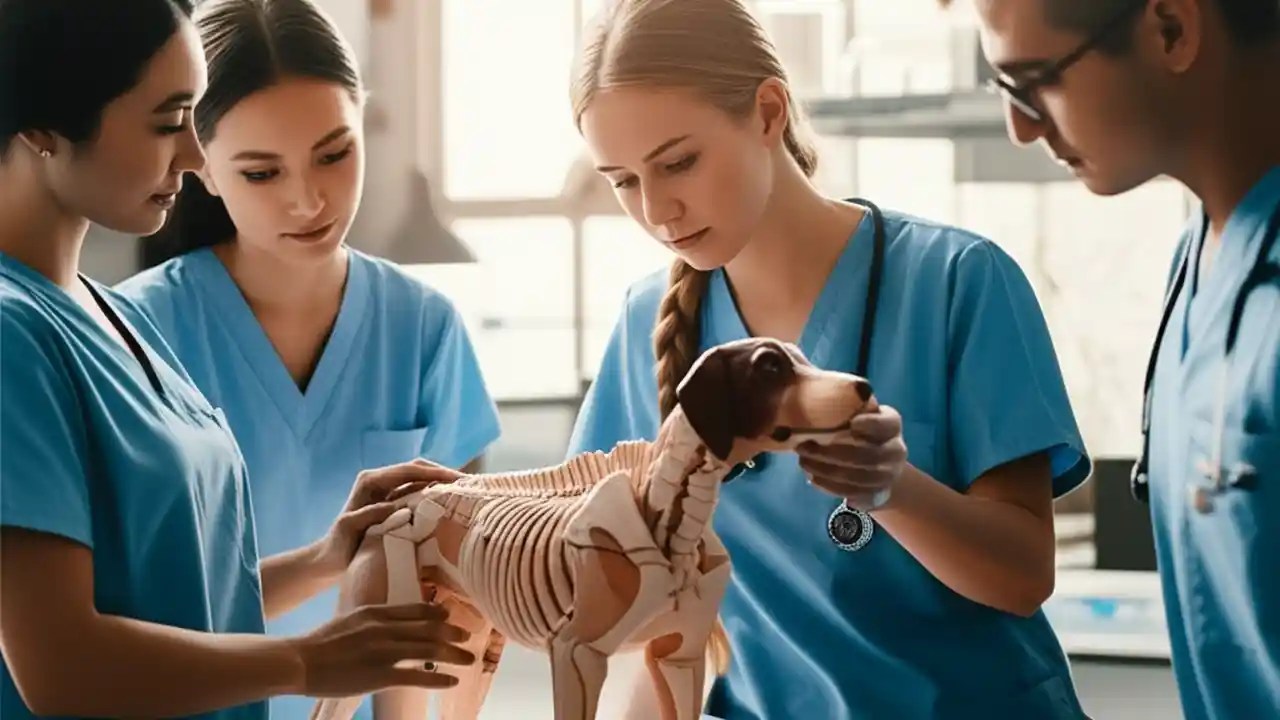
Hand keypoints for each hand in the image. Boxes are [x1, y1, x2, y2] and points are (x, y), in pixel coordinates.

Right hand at [289, 600, 475, 696]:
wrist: (300, 660)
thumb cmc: (321, 643)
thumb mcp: (351, 619)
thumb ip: (374, 619)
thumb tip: (391, 621)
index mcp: (377, 612)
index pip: (417, 609)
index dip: (438, 614)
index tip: (450, 616)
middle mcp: (385, 628)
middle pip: (430, 629)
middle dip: (453, 633)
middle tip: (468, 636)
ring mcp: (384, 651)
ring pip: (430, 650)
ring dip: (454, 655)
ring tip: (468, 659)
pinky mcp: (381, 675)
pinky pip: (418, 676)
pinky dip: (439, 678)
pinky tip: (451, 681)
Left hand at [313, 459, 464, 577]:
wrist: (330, 561)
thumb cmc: (338, 546)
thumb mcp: (349, 528)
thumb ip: (370, 514)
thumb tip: (398, 506)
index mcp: (370, 481)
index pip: (407, 470)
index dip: (432, 473)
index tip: (455, 480)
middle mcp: (380, 481)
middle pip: (417, 470)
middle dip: (441, 474)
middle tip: (466, 483)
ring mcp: (388, 492)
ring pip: (420, 480)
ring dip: (440, 483)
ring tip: (463, 490)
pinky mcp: (393, 504)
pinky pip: (417, 494)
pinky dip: (433, 495)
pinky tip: (448, 502)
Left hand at [797, 404, 907, 510]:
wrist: (879, 463)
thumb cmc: (860, 429)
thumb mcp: (857, 412)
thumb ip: (843, 402)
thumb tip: (808, 381)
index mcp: (891, 424)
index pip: (887, 424)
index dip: (872, 425)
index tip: (852, 424)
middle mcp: (896, 450)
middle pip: (869, 456)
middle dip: (832, 453)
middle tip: (804, 447)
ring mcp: (888, 475)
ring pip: (858, 477)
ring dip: (826, 471)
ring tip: (803, 462)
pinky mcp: (877, 494)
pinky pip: (853, 493)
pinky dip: (830, 486)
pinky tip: (813, 477)